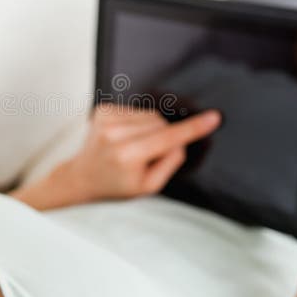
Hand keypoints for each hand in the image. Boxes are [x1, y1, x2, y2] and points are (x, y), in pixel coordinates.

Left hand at [63, 101, 221, 201]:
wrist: (83, 177)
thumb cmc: (116, 185)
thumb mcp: (148, 186)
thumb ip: (169, 163)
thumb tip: (180, 140)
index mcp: (127, 155)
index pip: (169, 138)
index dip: (194, 128)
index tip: (214, 117)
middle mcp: (114, 134)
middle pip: (161, 123)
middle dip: (164, 136)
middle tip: (148, 155)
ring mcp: (106, 119)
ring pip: (150, 114)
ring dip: (150, 128)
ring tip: (134, 146)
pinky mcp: (103, 109)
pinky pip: (136, 110)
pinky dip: (137, 123)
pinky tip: (125, 137)